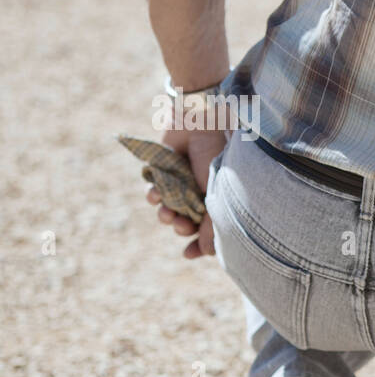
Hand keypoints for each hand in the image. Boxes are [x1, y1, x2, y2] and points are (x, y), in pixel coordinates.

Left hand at [144, 125, 225, 258]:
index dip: (198, 245)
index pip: (209, 231)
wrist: (200, 122)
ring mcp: (181, 183)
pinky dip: (154, 195)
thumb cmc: (217, 155)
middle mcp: (200, 194)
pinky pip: (154, 192)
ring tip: (166, 211)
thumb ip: (213, 226)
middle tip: (179, 224)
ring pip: (168, 210)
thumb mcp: (218, 194)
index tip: (188, 254)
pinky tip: (156, 192)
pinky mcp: (162, 172)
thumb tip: (207, 254)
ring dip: (165, 214)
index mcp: (219, 200)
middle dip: (180, 227)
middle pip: (186, 223)